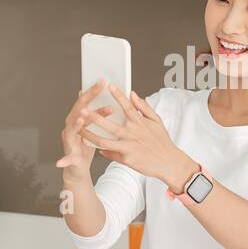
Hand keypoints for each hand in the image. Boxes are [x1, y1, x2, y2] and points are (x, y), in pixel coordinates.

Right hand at [55, 79, 114, 178]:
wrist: (78, 168)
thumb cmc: (85, 147)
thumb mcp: (92, 129)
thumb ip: (93, 115)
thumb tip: (96, 98)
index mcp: (77, 121)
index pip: (85, 103)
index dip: (92, 92)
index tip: (103, 81)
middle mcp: (71, 128)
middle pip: (78, 111)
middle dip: (87, 99)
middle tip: (99, 87)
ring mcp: (69, 141)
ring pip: (71, 130)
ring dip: (76, 124)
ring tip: (82, 118)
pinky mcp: (70, 157)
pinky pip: (67, 158)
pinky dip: (64, 160)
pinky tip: (60, 161)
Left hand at [79, 86, 198, 191]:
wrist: (168, 162)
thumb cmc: (162, 141)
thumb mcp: (156, 121)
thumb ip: (144, 107)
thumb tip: (133, 94)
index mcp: (139, 122)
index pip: (126, 106)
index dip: (117, 95)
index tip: (108, 86)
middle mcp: (132, 133)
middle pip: (108, 124)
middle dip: (94, 116)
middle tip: (82, 110)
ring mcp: (128, 146)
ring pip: (104, 140)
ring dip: (90, 135)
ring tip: (79, 130)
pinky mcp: (126, 158)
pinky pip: (110, 153)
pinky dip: (100, 149)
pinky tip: (92, 145)